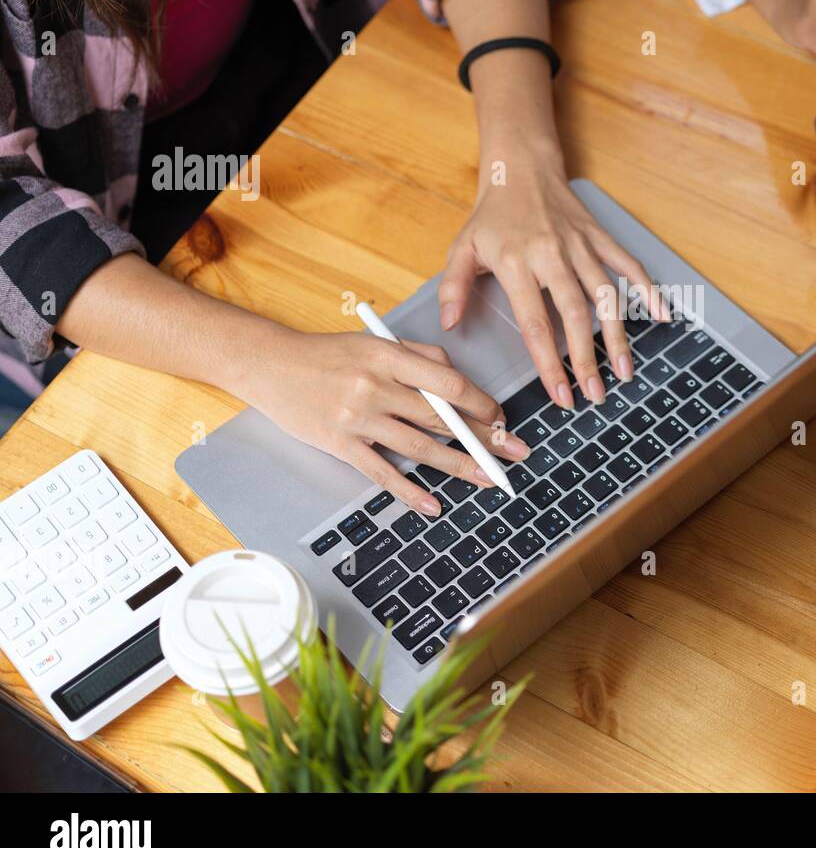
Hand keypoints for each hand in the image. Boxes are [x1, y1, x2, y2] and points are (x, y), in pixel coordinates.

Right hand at [239, 329, 530, 514]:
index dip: (480, 403)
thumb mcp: (376, 341)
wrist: (271, 365)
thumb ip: (418, 357)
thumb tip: (460, 384)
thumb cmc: (329, 353)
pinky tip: (433, 505)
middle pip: (441, 418)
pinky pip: (382, 473)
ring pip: (419, 447)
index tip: (499, 416)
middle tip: (511, 452)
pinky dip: (410, 492)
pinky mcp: (340, 444)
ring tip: (487, 479)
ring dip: (459, 466)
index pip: (448, 383)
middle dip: (483, 437)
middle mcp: (375, 386)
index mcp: (389, 355)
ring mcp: (357, 418)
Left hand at [438, 154, 670, 412]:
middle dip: (587, 359)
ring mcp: (580, 245)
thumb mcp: (462, 249)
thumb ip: (453, 288)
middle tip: (595, 395)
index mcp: (516, 263)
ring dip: (618, 335)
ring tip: (625, 370)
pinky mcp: (599, 237)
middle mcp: (552, 255)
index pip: (535, 324)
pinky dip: (647, 289)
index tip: (560, 394)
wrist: (521, 169)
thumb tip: (449, 325)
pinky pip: (628, 264)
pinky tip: (662, 315)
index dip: (549, 363)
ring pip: (605, 295)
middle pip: (575, 316)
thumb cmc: (492, 216)